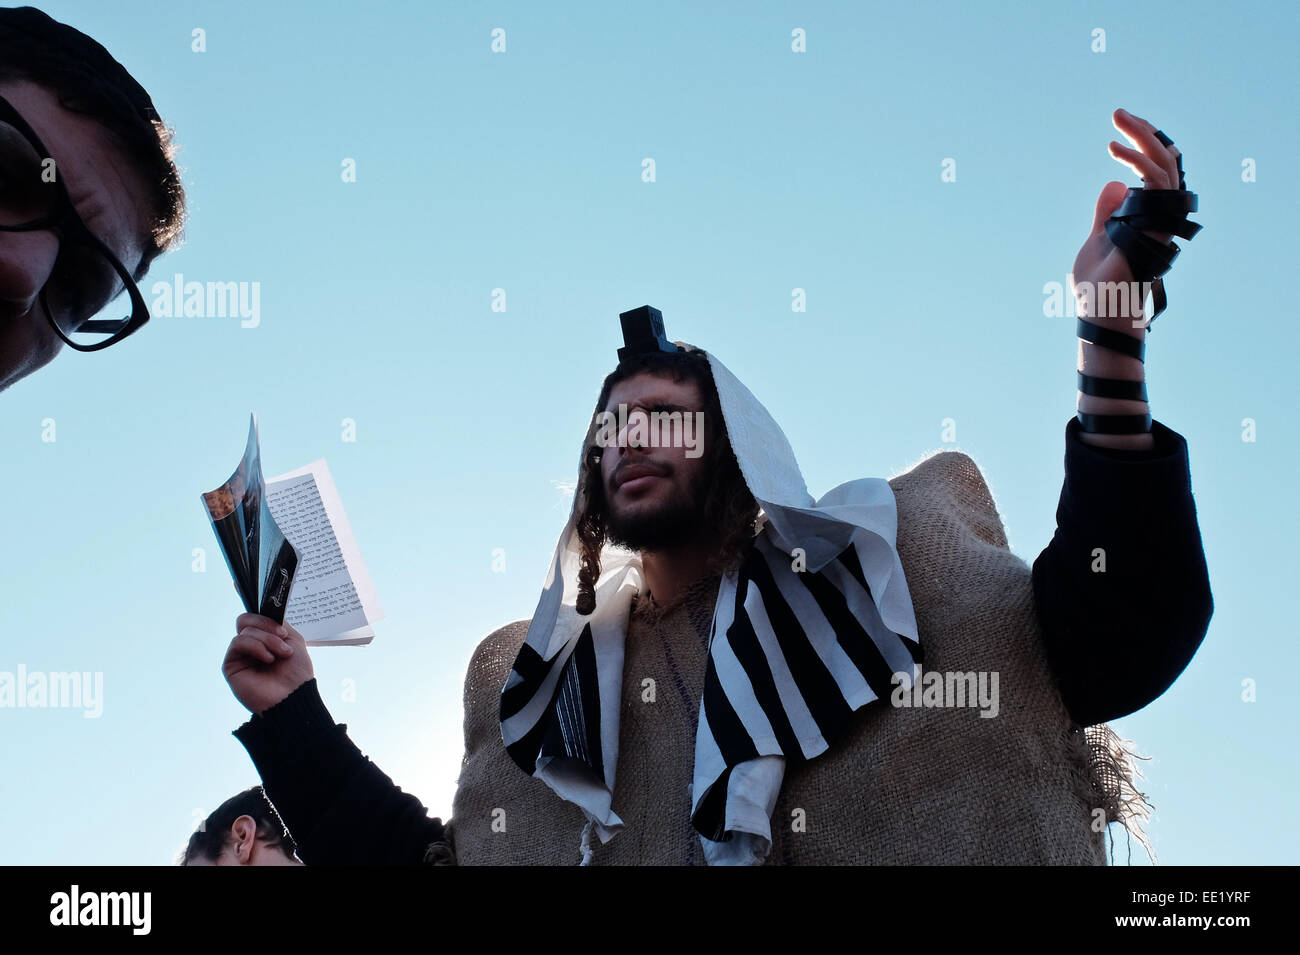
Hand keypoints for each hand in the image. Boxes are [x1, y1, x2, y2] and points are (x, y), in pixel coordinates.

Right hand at [223, 613, 314, 715]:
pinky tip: (268, 659)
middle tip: (282, 636)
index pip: (255, 617)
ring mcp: (240, 656)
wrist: (295, 695)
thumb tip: (263, 611)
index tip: (278, 624)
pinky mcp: (231, 666)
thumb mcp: (292, 640)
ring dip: (267, 639)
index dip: (264, 615)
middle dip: (266, 625)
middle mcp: (250, 646)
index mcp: (264, 639)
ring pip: (245, 631)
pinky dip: (256, 647)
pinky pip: (237, 643)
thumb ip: (277, 623)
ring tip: (280, 654)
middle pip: (246, 620)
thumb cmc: (296, 671)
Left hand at [1072, 107, 1182, 324]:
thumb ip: (1107, 213)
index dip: (1140, 150)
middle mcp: (1158, 215)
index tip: (1115, 139)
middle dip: (1144, 134)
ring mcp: (1160, 218)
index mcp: (1145, 218)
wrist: (1100, 311)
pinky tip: (1115, 150)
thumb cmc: (1098, 286)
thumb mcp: (1097, 239)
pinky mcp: (1157, 223)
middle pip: (1162, 163)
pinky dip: (1140, 161)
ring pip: (1165, 165)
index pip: (1153, 175)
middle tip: (1119, 113)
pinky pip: (1159, 182)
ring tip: (1119, 118)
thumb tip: (1115, 184)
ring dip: (1144, 137)